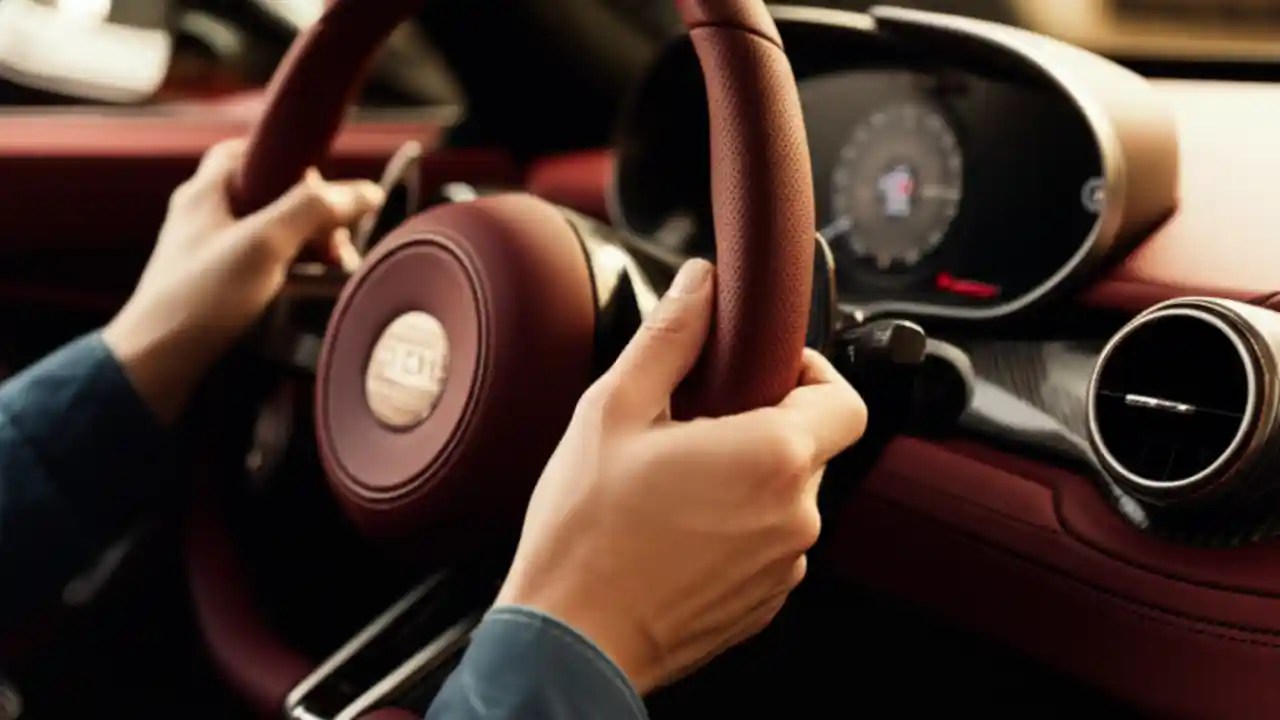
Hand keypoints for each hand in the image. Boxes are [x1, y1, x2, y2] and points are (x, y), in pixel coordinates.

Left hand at [103, 139, 383, 423]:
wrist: (156, 363)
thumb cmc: (199, 299)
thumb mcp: (264, 244)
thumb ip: (314, 211)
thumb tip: (365, 191)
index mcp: (206, 191)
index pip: (254, 150)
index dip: (295, 164)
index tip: (325, 193)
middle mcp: (205, 216)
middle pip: (273, 195)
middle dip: (313, 216)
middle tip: (336, 243)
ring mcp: (210, 252)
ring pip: (272, 233)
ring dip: (307, 247)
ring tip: (331, 271)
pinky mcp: (217, 286)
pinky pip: (265, 265)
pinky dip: (291, 273)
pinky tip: (306, 293)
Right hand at [496, 259, 867, 693]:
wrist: (570, 640)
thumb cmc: (586, 534)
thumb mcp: (614, 410)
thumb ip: (669, 336)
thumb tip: (699, 285)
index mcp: (773, 458)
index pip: (845, 398)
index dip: (810, 373)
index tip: (762, 373)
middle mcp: (796, 516)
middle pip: (810, 447)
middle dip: (761, 425)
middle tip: (695, 425)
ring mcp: (783, 567)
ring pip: (786, 498)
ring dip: (746, 480)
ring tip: (674, 483)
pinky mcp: (762, 604)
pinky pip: (767, 545)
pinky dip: (736, 528)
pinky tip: (676, 528)